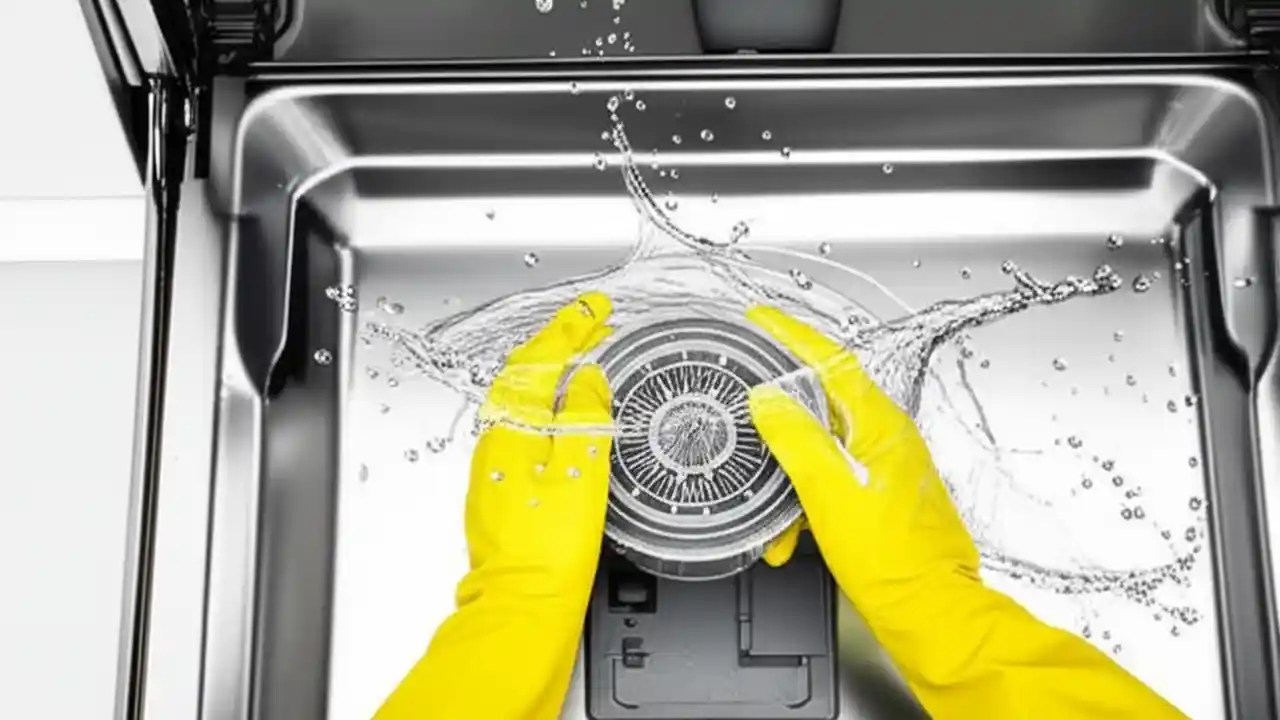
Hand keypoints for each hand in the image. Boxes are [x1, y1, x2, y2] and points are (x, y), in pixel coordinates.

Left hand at [377, 292, 613, 719]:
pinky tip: (563, 416)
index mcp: (512, 428)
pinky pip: (523, 428)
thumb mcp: (582, 473)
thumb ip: (586, 417)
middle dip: (558, 343)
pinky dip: (546, 407)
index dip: (569, 328)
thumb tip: (588, 380)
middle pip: (524, 375)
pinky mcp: (501, 491)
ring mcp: (493, 467)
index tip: (594, 309)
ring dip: (551, 373)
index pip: (540, 359)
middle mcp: (494, 442)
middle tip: (591, 323)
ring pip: (521, 400)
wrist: (521, 608)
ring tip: (581, 358)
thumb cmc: (548, 552)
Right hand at [746, 305, 1185, 718]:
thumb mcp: (828, 492)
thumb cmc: (891, 559)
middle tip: (743, 400)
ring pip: (821, 450)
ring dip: (787, 477)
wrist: (930, 614)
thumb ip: (795, 438)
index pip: (831, 360)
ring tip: (766, 512)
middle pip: (822, 401)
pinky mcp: (880, 498)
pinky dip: (803, 505)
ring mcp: (885, 468)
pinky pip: (831, 483)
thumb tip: (766, 398)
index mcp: (880, 424)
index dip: (790, 335)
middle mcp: (887, 438)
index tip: (759, 319)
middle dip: (778, 413)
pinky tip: (787, 539)